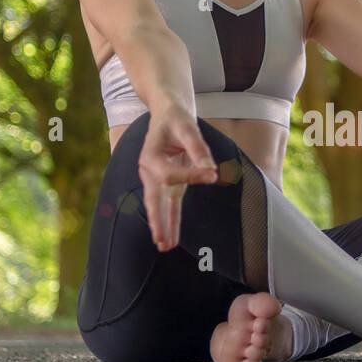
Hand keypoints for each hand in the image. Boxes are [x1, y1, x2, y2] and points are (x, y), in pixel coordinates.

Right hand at [137, 112, 218, 251]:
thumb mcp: (187, 128)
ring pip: (159, 207)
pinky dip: (171, 222)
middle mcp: (150, 171)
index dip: (191, 176)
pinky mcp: (170, 184)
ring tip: (164, 246)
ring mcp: (158, 180)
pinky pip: (169, 205)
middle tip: (161, 239)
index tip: (211, 173)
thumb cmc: (176, 119)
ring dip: (162, 226)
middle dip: (158, 220)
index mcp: (150, 156)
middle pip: (154, 199)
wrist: (167, 115)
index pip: (170, 175)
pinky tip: (171, 239)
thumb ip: (198, 148)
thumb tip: (210, 170)